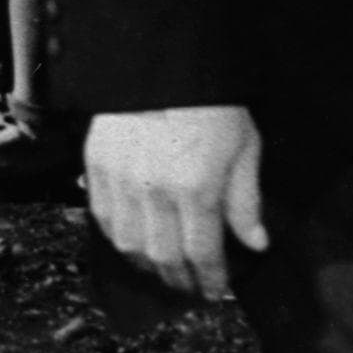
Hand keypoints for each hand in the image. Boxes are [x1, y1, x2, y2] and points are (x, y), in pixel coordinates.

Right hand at [85, 105, 266, 300]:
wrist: (161, 62)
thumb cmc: (210, 103)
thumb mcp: (244, 147)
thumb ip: (246, 200)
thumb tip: (255, 244)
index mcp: (196, 187)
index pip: (202, 253)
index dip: (210, 279)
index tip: (216, 290)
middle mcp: (155, 189)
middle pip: (164, 256)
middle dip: (180, 280)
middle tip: (190, 287)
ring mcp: (121, 177)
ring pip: (128, 243)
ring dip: (147, 265)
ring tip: (161, 269)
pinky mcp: (97, 163)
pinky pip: (102, 216)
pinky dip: (116, 237)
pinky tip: (132, 241)